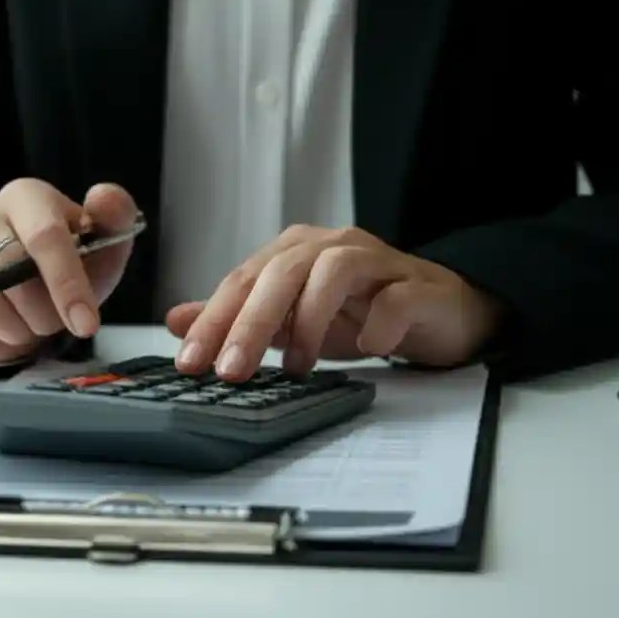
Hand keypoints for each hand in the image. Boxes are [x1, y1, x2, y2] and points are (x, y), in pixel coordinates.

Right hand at [0, 179, 138, 365]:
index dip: (67, 284)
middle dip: (41, 313)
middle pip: (9, 272)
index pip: (44, 237)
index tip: (86, 323)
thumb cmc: (68, 269)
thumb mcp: (103, 246)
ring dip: (10, 331)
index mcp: (26, 197)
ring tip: (24, 329)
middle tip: (53, 324)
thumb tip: (103, 196)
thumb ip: (115, 217)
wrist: (26, 298)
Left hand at [166, 225, 504, 380]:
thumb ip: (238, 318)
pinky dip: (378, 322)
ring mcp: (378, 262)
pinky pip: (396, 296)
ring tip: (297, 367)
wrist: (440, 313)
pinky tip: (367, 350)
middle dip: (250, 322)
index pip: (244, 279)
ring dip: (309, 320)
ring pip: (334, 272)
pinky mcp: (419, 285)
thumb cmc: (362, 314)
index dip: (214, 319)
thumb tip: (177, 321)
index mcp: (296, 252)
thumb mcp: (289, 320)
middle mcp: (332, 247)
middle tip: (231, 370)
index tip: (191, 362)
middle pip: (282, 272)